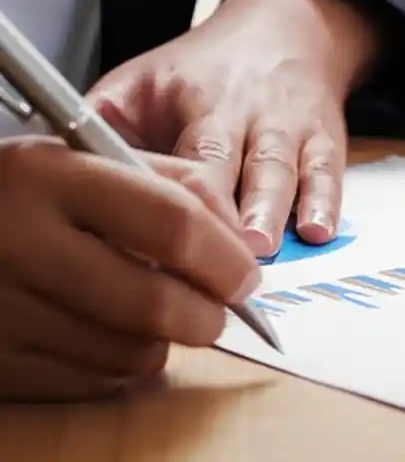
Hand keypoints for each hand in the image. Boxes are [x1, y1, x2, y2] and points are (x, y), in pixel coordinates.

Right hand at [0, 137, 258, 400]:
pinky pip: (88, 382)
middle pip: (153, 303)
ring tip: (158, 315)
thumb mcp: (85, 158)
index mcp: (45, 177)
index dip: (225, 258)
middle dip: (209, 315)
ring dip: (164, 342)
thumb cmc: (23, 191)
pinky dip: (118, 366)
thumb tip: (243, 244)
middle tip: (220, 311)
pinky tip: (109, 334)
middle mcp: (16, 243)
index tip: (246, 275)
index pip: (171, 223)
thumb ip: (174, 183)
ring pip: (127, 353)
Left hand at [87, 0, 380, 256]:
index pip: (182, 154)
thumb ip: (104, 129)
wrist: (286, 31)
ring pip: (281, 170)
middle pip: (231, 163)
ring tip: (262, 248)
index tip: (155, 242)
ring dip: (272, 210)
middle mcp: (243, 110)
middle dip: (223, 212)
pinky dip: (327, 203)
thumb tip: (64, 180)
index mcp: (194, 98)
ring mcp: (288, 125)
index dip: (173, 199)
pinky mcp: (326, 138)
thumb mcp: (141, 83)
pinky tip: (318, 230)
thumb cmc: (204, 71)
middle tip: (212, 256)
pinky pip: (329, 172)